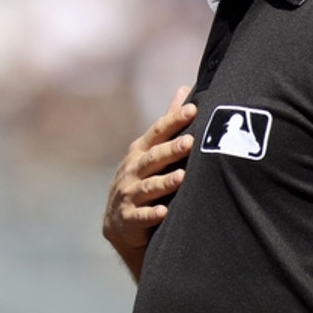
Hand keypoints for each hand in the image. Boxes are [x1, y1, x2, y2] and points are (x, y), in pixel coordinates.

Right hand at [103, 86, 196, 279]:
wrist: (119, 222)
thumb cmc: (142, 179)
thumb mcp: (150, 150)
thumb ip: (168, 123)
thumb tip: (184, 90)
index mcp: (140, 151)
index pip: (158, 132)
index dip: (174, 121)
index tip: (193, 109)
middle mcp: (132, 170)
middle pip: (153, 158)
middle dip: (171, 150)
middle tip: (190, 142)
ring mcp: (129, 194)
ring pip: (148, 187)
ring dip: (164, 182)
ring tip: (182, 177)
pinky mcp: (129, 218)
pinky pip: (141, 216)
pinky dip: (152, 215)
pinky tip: (164, 212)